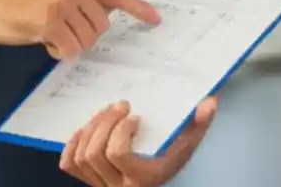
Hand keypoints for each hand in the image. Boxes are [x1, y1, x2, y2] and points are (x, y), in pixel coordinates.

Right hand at [0, 0, 159, 58]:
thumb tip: (105, 12)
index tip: (155, 19)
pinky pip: (70, 49)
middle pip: (102, 24)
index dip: (137, 7)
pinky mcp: (50, 21)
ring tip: (48, 34)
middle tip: (62, 33)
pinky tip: (43, 42)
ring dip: (71, 45)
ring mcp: (61, 2)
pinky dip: (58, 53)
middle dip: (86, 36)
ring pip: (88, 39)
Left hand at [60, 97, 217, 186]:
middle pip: (96, 152)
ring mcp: (100, 185)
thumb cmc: (167, 165)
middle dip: (105, 123)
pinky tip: (86, 130)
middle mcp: (118, 186)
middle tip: (119, 106)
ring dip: (90, 129)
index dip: (120, 131)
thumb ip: (198, 127)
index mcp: (143, 178)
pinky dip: (73, 144)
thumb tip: (210, 101)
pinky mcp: (88, 182)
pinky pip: (69, 164)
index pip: (117, 153)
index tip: (134, 117)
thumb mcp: (184, 149)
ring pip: (82, 157)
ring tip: (105, 114)